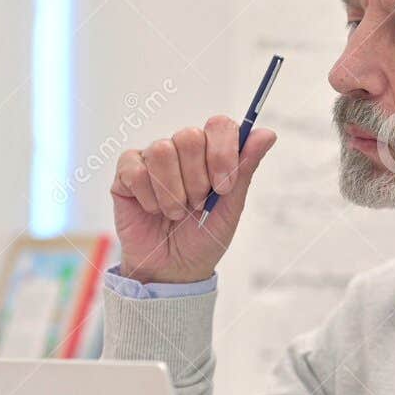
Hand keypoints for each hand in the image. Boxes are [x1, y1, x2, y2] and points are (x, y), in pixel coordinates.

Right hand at [110, 116, 276, 283]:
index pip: (219, 125)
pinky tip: (153, 210)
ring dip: (172, 192)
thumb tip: (267, 133)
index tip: (223, 187)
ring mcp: (152, 158)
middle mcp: (182, 149)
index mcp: (210, 152)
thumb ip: (245, 167)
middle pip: (189, 137)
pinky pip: (135, 169)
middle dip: (197, 180)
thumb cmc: (203, 237)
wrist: (174, 269)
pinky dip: (149, 197)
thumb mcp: (231, 206)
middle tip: (197, 205)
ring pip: (162, 151)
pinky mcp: (126, 173)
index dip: (222, 153)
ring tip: (175, 213)